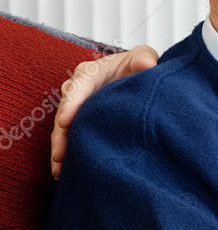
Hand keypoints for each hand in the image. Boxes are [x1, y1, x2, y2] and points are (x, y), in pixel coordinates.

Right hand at [51, 45, 158, 178]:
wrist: (138, 73)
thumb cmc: (138, 63)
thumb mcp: (142, 56)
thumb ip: (143, 59)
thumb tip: (147, 64)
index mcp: (91, 72)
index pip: (78, 87)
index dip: (71, 104)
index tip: (65, 121)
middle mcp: (79, 90)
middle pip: (65, 112)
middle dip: (61, 135)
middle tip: (59, 156)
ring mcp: (79, 107)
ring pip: (65, 129)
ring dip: (61, 149)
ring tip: (59, 171)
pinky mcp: (82, 121)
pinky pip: (72, 137)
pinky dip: (69, 152)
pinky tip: (66, 173)